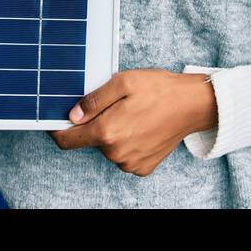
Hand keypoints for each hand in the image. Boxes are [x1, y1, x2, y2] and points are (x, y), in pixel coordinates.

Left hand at [49, 69, 216, 175]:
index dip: (57, 129)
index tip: (57, 120)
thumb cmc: (160, 90)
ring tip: (132, 113)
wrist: (194, 105)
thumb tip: (72, 115)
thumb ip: (93, 100)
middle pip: (90, 140)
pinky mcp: (143, 167)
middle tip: (114, 104)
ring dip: (112, 133)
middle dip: (94, 123)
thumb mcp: (123, 82)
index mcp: (107, 132)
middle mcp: (116, 153)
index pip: (67, 139)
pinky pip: (124, 156)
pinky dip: (127, 143)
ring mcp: (130, 163)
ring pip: (108, 148)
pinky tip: (141, 127)